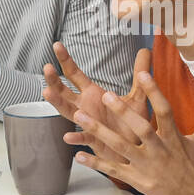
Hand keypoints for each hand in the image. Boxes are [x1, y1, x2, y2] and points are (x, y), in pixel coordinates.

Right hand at [41, 43, 150, 163]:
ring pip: (67, 112)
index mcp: (94, 94)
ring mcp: (87, 123)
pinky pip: (83, 138)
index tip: (56, 44)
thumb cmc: (134, 123)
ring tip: (47, 92)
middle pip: (64, 91)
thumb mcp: (139, 95)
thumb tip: (147, 49)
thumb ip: (141, 73)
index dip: (65, 60)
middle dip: (54, 79)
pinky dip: (76, 137)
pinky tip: (68, 136)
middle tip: (47, 67)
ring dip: (57, 103)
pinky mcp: (95, 141)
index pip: (75, 74)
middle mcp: (86, 107)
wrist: (138, 149)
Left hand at [72, 74, 193, 194]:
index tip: (144, 74)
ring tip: (80, 117)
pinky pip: (114, 171)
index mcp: (175, 138)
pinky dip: (96, 163)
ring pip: (120, 148)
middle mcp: (159, 151)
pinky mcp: (137, 181)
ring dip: (99, 132)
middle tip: (105, 95)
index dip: (155, 92)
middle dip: (123, 112)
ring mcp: (146, 167)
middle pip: (140, 129)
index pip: (165, 111)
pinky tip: (79, 155)